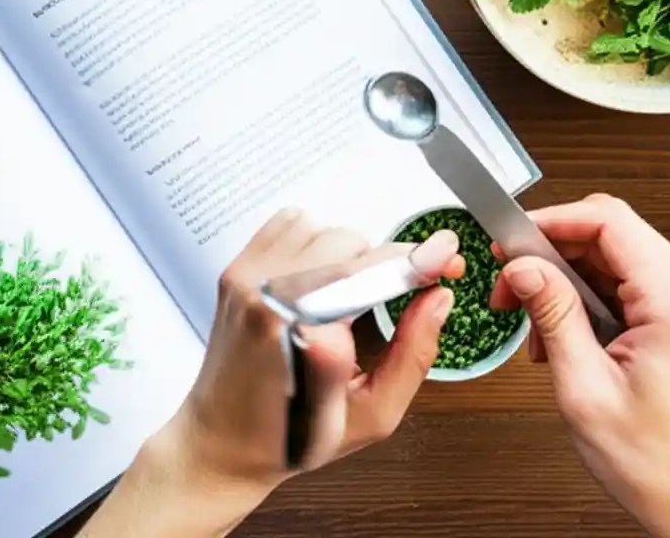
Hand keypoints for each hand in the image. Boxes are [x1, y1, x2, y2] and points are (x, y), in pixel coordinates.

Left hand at [82, 208, 462, 536]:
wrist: (221, 445)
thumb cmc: (292, 439)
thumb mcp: (374, 415)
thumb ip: (414, 355)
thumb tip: (438, 299)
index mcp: (304, 334)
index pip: (373, 272)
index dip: (419, 261)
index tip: (448, 256)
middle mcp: (269, 295)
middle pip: (352, 243)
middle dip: (385, 264)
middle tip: (403, 291)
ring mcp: (247, 279)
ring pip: (324, 230)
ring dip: (350, 254)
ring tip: (354, 293)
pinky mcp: (235, 272)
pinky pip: (290, 224)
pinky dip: (316, 241)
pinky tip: (322, 276)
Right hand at [491, 195, 669, 537]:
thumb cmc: (652, 458)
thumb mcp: (584, 386)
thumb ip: (553, 315)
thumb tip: (522, 266)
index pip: (609, 221)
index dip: (551, 220)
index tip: (510, 239)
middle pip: (610, 232)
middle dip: (552, 253)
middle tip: (510, 285)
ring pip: (614, 256)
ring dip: (567, 280)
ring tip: (538, 327)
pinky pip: (626, 282)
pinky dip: (588, 299)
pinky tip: (565, 336)